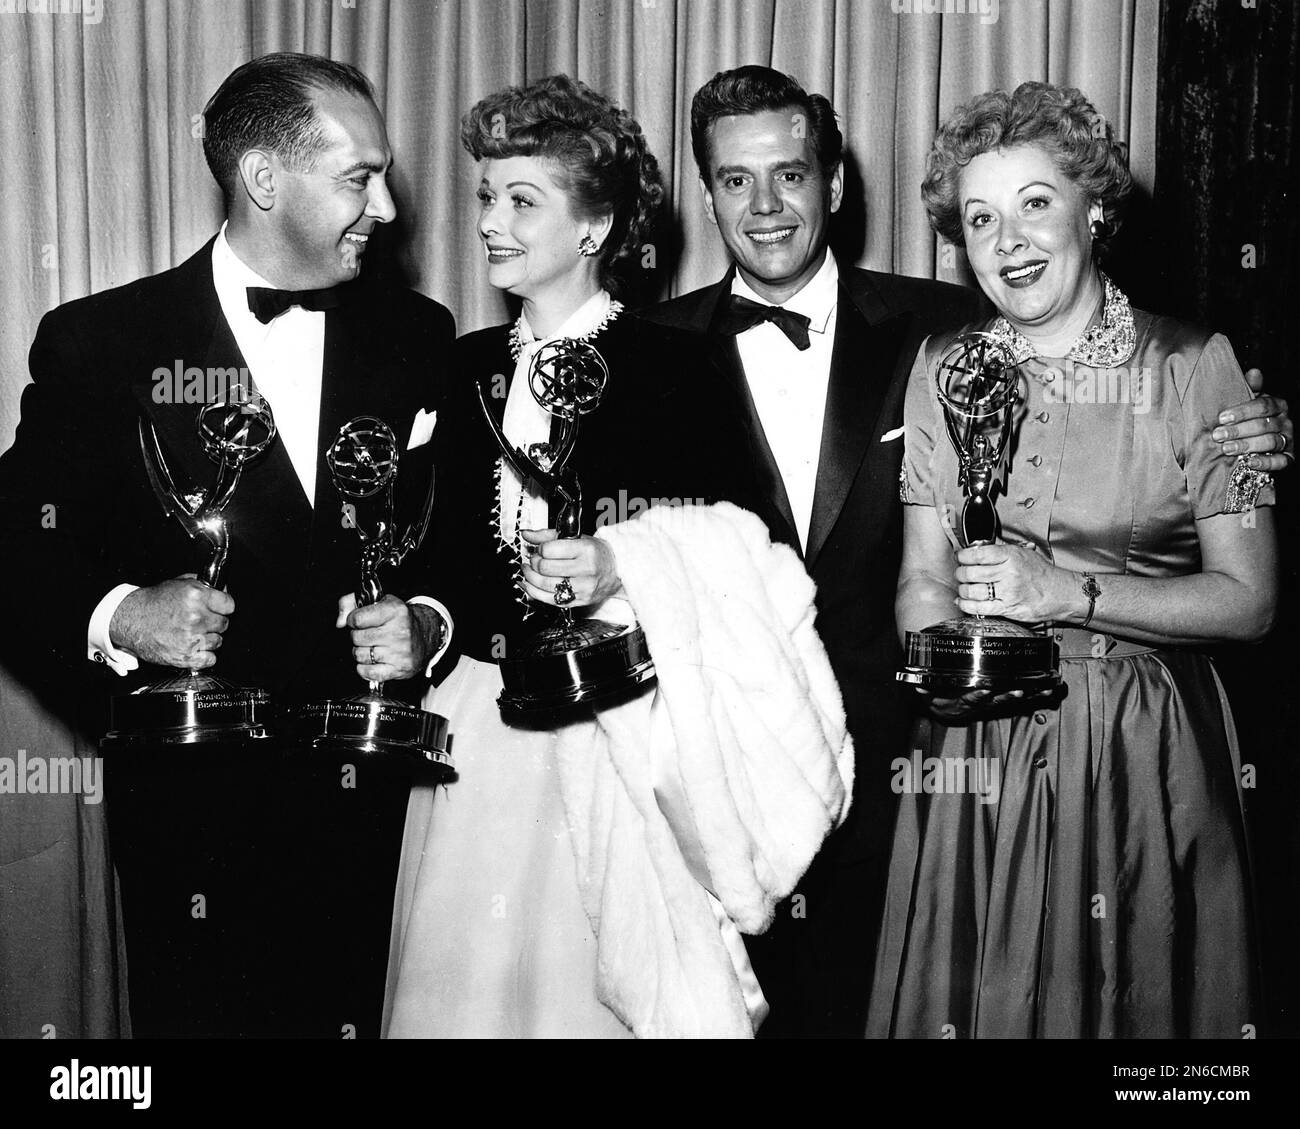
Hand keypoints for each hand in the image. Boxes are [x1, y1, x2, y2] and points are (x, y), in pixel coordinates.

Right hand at [110, 574, 233, 668]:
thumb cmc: (152, 602)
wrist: (129, 619)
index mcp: (196, 596)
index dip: (223, 607)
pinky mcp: (185, 656)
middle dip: (214, 622)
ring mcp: (191, 637)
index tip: (219, 609)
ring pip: (218, 641)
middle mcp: (195, 616)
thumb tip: (224, 589)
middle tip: (200, 621)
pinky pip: (210, 659)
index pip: (229, 605)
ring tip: (193, 633)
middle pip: (224, 624)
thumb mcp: (178, 584)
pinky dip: (204, 656)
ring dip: (208, 639)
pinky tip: (194, 648)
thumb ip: (203, 585)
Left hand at [336, 594, 441, 682]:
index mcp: (395, 611)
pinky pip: (369, 673)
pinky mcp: (399, 669)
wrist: (425, 635)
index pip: (357, 619)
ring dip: (361, 652)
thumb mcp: (378, 601)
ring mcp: (400, 652)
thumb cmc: (398, 618)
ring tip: (372, 646)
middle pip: (357, 638)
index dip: (353, 620)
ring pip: (360, 655)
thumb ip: (350, 603)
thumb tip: (339, 622)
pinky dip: (365, 669)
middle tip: (368, 634)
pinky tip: (372, 661)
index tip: (359, 621)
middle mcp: (399, 631)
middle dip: (358, 636)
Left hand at [520, 529, 621, 607]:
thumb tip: (526, 534)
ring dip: (530, 577)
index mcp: (586, 550)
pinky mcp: (578, 601)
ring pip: (545, 585)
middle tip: (534, 559)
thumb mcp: (576, 538)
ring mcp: (582, 588)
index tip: (540, 549)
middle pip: (545, 568)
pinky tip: (529, 584)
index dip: (539, 549)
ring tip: (529, 571)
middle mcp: (586, 570)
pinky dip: (533, 592)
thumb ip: (548, 536)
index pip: (549, 550)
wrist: (616, 572)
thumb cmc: (596, 554)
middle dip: (533, 563)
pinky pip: (549, 599)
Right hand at [915, 685, 1046, 722]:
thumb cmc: (940, 698)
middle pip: (997, 700)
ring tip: (1042, 690)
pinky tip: (1050, 690)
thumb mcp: (929, 695)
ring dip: (1029, 695)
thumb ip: (925, 690)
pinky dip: (1037, 695)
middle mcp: (982, 704)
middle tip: (1019, 691)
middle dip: (1008, 695)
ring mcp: (994, 703)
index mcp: (965, 701)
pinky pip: (1022, 698)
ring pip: (1013, 699)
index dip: (978, 695)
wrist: (948, 711)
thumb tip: (918, 685)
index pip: (971, 698)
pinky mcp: (1002, 700)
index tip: (985, 689)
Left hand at [953, 541, 1074, 622]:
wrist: (1061, 593)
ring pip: (972, 590)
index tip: (959, 557)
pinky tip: (963, 601)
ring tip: (963, 587)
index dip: (963, 556)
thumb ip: (1001, 552)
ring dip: (962, 589)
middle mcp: (1009, 573)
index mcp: (1011, 556)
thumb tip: (977, 549)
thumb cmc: (1042, 574)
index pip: (978, 554)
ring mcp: (1008, 591)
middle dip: (960, 573)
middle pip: (971, 572)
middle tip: (960, 573)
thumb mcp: (1023, 554)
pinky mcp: (1008, 607)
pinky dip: (966, 605)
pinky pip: (980, 607)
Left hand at [1212, 368, 1292, 471]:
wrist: (1255, 444)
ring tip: (1226, 448)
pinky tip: (1248, 462)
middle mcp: (1285, 422)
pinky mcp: (1287, 458)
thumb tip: (1254, 372)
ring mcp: (1287, 440)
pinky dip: (1265, 462)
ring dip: (1247, 445)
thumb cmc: (1248, 419)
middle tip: (1218, 435)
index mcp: (1277, 406)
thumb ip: (1249, 388)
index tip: (1222, 417)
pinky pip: (1280, 461)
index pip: (1263, 405)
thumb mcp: (1247, 402)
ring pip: (1270, 442)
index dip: (1243, 411)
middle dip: (1239, 430)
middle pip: (1264, 425)